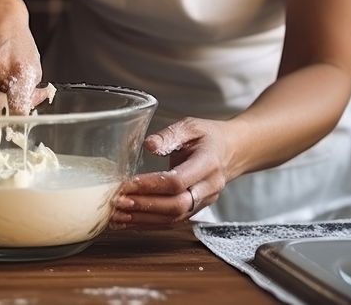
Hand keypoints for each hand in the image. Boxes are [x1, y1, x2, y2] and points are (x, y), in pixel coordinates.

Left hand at [110, 117, 233, 226]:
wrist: (234, 151)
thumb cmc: (210, 137)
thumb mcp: (191, 126)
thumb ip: (170, 134)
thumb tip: (150, 145)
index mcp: (208, 163)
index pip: (178, 181)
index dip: (151, 184)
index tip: (127, 183)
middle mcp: (208, 187)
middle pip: (176, 205)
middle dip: (145, 206)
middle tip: (117, 202)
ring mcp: (203, 202)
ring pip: (174, 218)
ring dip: (143, 219)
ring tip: (117, 215)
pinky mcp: (195, 209)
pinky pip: (172, 221)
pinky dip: (149, 223)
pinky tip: (128, 221)